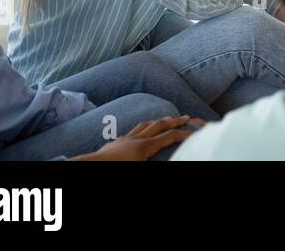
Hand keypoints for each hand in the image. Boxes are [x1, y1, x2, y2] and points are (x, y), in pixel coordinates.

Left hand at [71, 116, 200, 161]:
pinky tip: (134, 134)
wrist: (88, 167)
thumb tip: (172, 160)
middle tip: (186, 116)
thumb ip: (157, 161)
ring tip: (163, 119)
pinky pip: (128, 133)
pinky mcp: (113, 144)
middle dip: (174, 120)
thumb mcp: (141, 168)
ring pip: (143, 125)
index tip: (196, 133)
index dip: (185, 134)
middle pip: (159, 125)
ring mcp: (123, 140)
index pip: (170, 137)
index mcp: (144, 146)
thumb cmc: (116, 168)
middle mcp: (135, 139)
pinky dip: (137, 131)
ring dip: (156, 121)